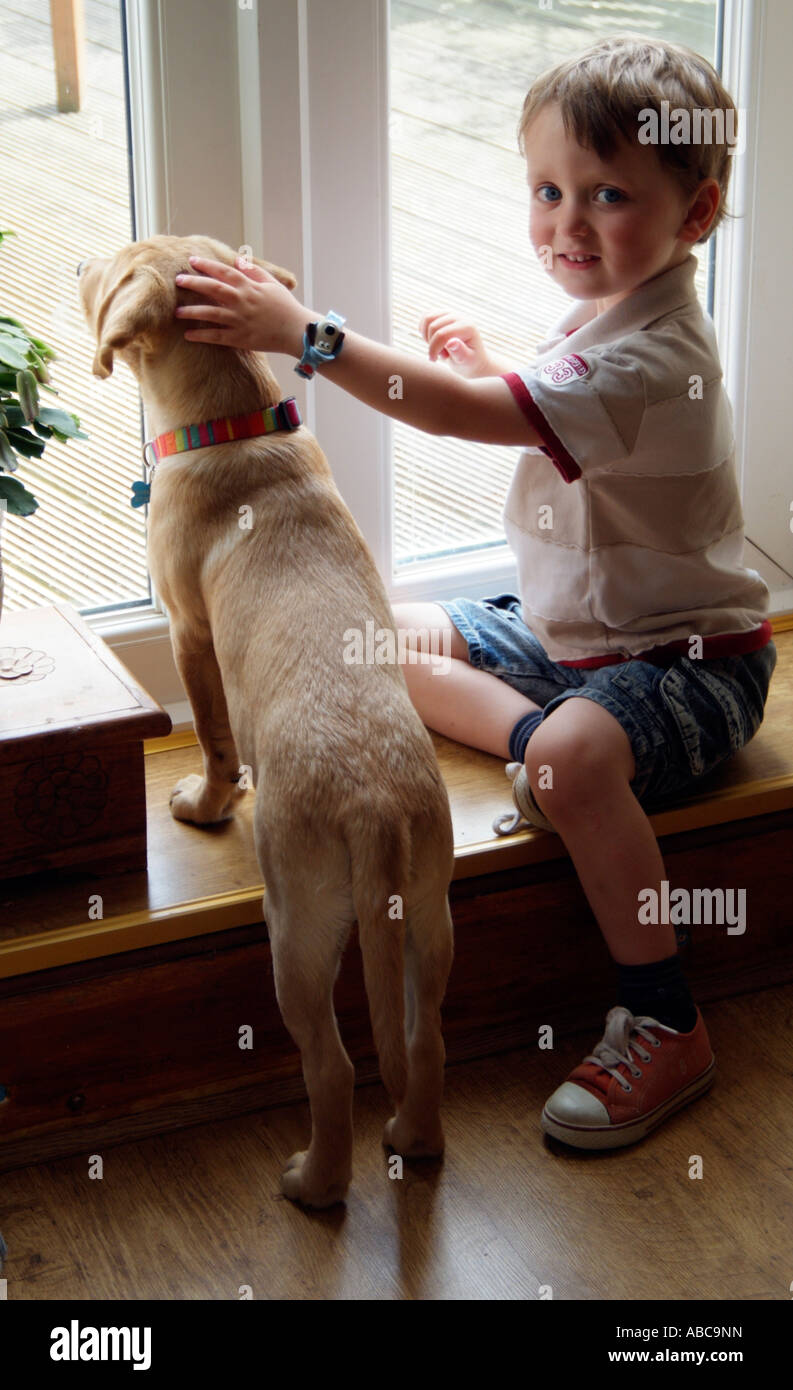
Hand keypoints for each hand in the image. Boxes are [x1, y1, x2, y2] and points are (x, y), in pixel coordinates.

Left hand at [174, 256, 306, 353]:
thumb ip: (254, 271)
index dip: (206, 265)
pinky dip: (202, 336)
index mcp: (249, 286)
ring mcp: (240, 320)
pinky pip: (218, 336)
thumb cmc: (286, 307)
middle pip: (213, 289)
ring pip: (212, 313)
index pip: (224, 271)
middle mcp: (243, 301)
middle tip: (178, 281)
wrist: (297, 331)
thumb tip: (238, 259)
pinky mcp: (241, 338)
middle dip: (194, 283)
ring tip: (177, 312)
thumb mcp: (272, 284)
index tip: (192, 261)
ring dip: (193, 312)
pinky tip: (188, 335)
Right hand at [419, 311, 492, 378]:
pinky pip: (426, 317)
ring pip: (427, 318)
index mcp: (467, 327)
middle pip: (433, 326)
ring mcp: (451, 313)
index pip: (442, 334)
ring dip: (427, 336)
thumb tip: (451, 342)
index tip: (434, 360)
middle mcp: (460, 316)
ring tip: (437, 347)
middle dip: (431, 344)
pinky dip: (424, 329)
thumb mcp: (467, 361)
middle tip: (440, 355)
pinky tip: (432, 340)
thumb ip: (460, 352)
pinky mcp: (443, 314)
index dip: (434, 349)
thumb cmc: (470, 361)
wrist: (472, 357)